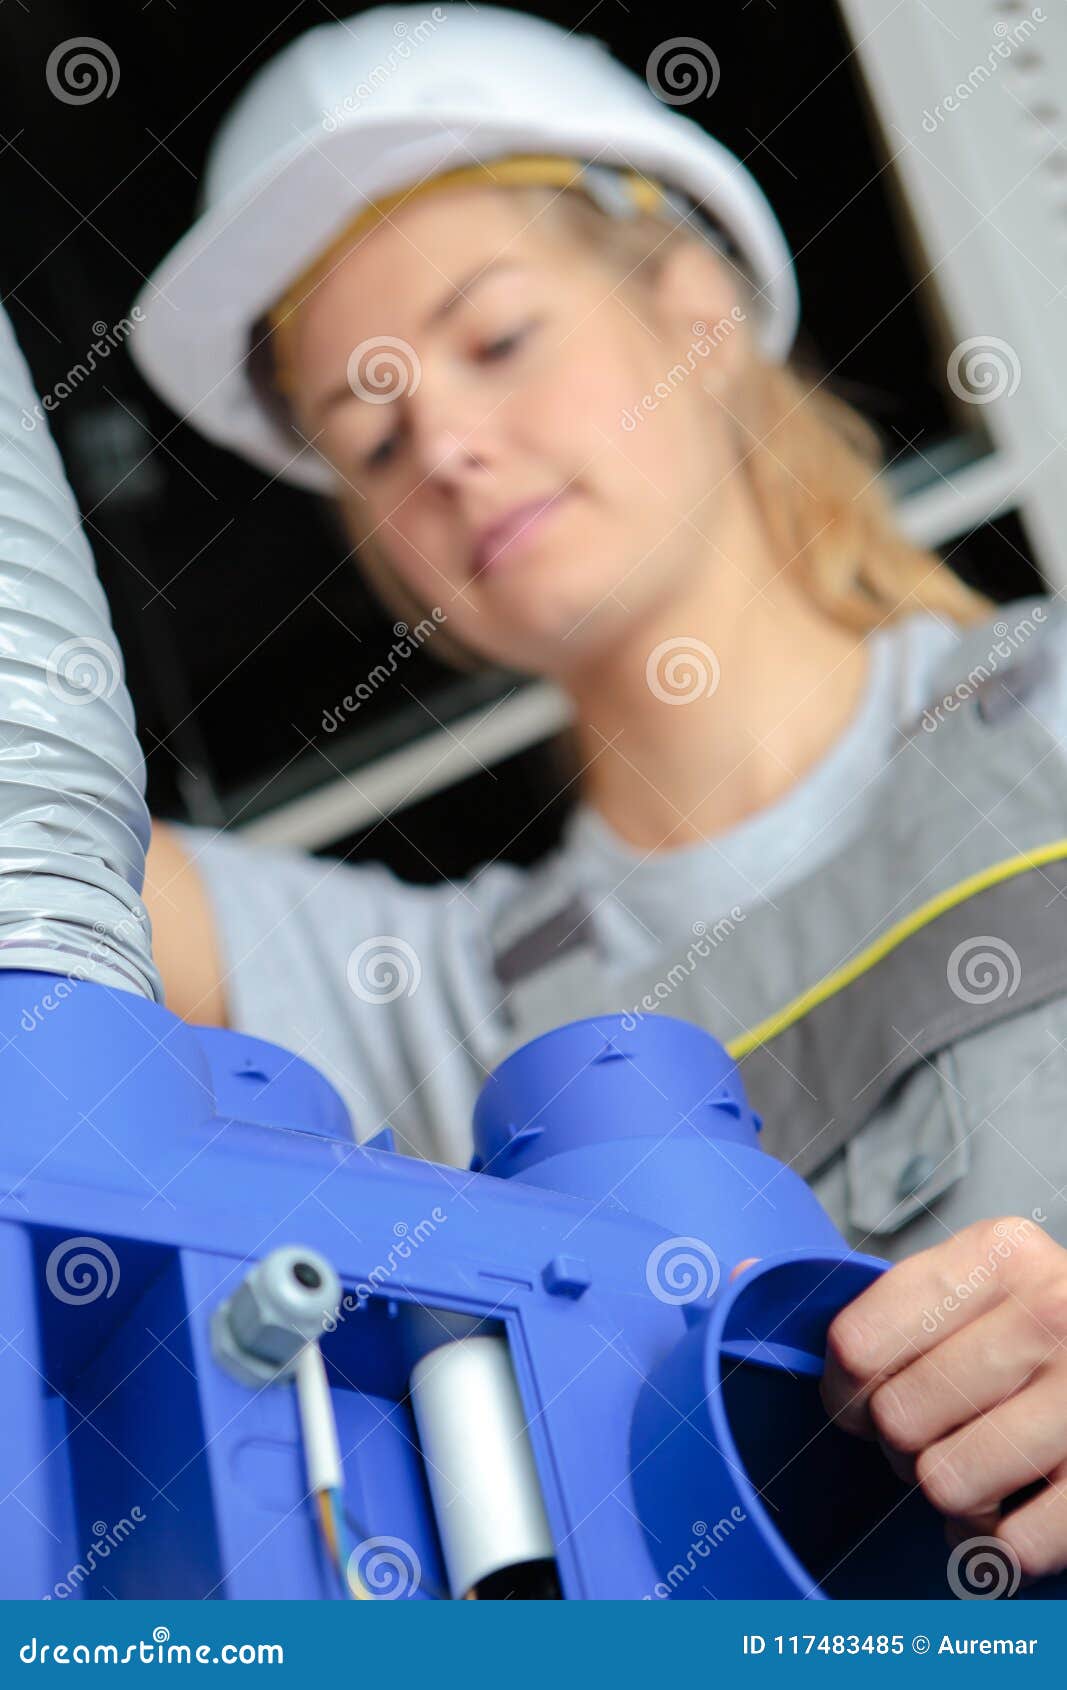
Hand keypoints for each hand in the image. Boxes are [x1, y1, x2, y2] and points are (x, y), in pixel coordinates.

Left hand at [819, 1215, 1066, 1580]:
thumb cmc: (1025, 1327)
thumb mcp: (957, 1283)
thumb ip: (862, 1293)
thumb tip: (737, 1273)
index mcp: (994, 1253)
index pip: (857, 1343)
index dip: (843, 1389)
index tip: (861, 1397)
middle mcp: (1047, 1310)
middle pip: (899, 1419)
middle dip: (898, 1442)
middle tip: (928, 1432)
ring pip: (947, 1481)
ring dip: (946, 1493)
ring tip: (968, 1465)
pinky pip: (1013, 1545)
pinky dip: (995, 1545)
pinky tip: (1006, 1510)